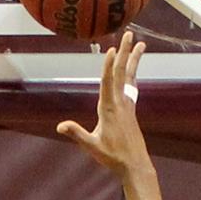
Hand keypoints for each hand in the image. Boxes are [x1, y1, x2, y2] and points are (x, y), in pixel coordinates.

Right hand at [56, 33, 149, 175]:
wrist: (135, 166)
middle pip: (123, 73)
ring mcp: (128, 106)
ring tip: (141, 43)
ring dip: (134, 59)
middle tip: (130, 34)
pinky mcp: (131, 111)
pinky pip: (132, 87)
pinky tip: (133, 69)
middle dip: (126, 53)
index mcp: (109, 109)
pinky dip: (132, 74)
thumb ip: (77, 134)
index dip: (109, 66)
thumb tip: (59, 126)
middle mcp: (121, 104)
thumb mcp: (91, 146)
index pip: (109, 82)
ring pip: (130, 77)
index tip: (112, 49)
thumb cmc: (112, 157)